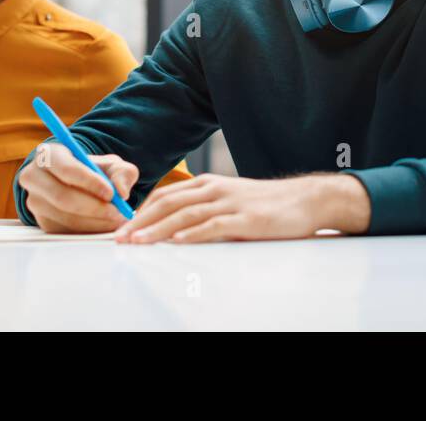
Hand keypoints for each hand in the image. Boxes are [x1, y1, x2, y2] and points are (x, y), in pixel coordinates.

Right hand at [17, 143, 138, 232]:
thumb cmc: (95, 171)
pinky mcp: (42, 222)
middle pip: (62, 197)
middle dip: (94, 207)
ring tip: (116, 218)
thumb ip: (122, 173)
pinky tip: (104, 223)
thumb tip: (122, 192)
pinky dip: (89, 230)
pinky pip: (66, 230)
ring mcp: (35, 202)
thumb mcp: (112, 165)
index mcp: (49, 154)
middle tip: (117, 212)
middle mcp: (34, 177)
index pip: (66, 169)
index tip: (111, 193)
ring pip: (65, 217)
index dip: (89, 182)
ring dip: (95, 221)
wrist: (78, 184)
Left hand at [114, 173, 370, 243]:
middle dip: (141, 221)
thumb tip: (173, 228)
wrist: (305, 199)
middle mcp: (215, 189)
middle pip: (169, 204)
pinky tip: (179, 241)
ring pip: (186, 214)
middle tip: (119, 238)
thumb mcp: (230, 200)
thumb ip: (204, 209)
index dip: (141, 211)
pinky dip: (195, 233)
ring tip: (139, 241)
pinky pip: (215, 225)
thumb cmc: (266, 205)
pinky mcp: (246, 219)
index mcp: (208, 184)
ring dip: (159, 229)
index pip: (165, 196)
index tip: (122, 228)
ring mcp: (230, 203)